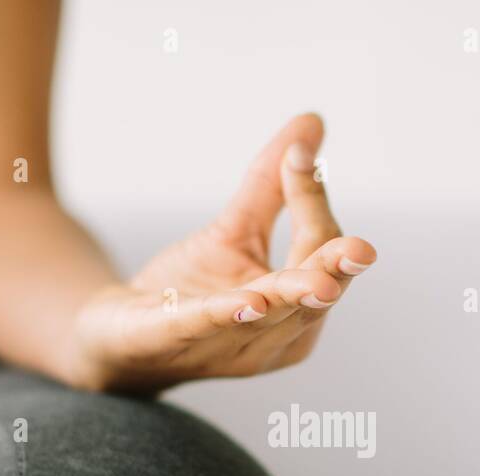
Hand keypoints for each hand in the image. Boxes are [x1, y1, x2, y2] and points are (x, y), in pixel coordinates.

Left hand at [70, 114, 375, 392]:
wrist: (119, 338)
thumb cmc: (187, 292)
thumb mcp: (233, 232)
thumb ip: (271, 185)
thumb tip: (313, 123)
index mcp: (296, 311)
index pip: (316, 251)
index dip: (311, 202)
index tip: (299, 155)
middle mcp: (274, 338)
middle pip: (308, 295)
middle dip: (331, 272)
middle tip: (360, 251)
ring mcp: (227, 348)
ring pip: (268, 317)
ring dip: (290, 297)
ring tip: (316, 283)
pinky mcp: (172, 342)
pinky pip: (204, 326)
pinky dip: (225, 314)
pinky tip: (248, 302)